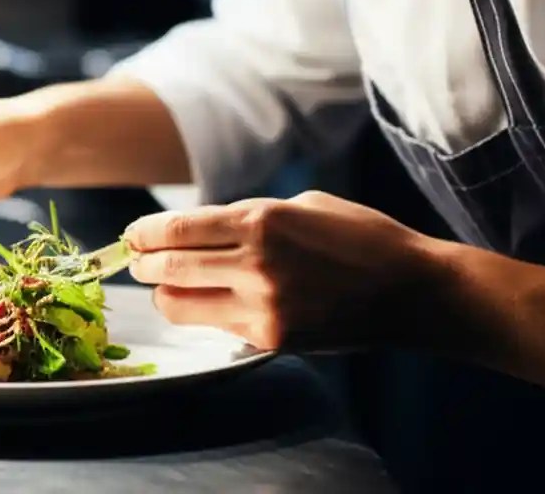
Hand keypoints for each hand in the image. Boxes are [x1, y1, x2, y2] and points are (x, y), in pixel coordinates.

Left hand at [125, 191, 449, 351]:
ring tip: (166, 284)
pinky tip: (210, 301)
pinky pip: (215, 326)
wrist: (411, 290)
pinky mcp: (272, 338)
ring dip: (164, 293)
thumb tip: (198, 229)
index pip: (176, 229)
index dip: (143, 233)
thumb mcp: (301, 205)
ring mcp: (263, 305)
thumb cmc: (360, 236)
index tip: (132, 235)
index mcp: (262, 220)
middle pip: (167, 267)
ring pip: (180, 304)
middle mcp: (256, 262)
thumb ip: (247, 216)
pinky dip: (204, 312)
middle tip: (137, 261)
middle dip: (142, 265)